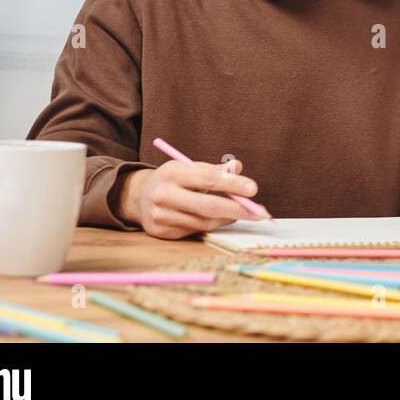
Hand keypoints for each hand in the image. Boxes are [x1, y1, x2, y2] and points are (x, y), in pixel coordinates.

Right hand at [118, 158, 267, 239]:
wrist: (138, 196)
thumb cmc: (173, 179)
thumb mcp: (190, 167)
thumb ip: (214, 169)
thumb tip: (237, 167)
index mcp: (172, 173)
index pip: (207, 179)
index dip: (232, 184)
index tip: (253, 189)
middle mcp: (163, 195)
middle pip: (208, 206)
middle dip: (238, 209)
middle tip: (260, 212)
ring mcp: (161, 216)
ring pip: (204, 222)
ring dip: (227, 218)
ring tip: (243, 212)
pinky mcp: (162, 232)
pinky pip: (195, 231)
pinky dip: (212, 225)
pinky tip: (220, 219)